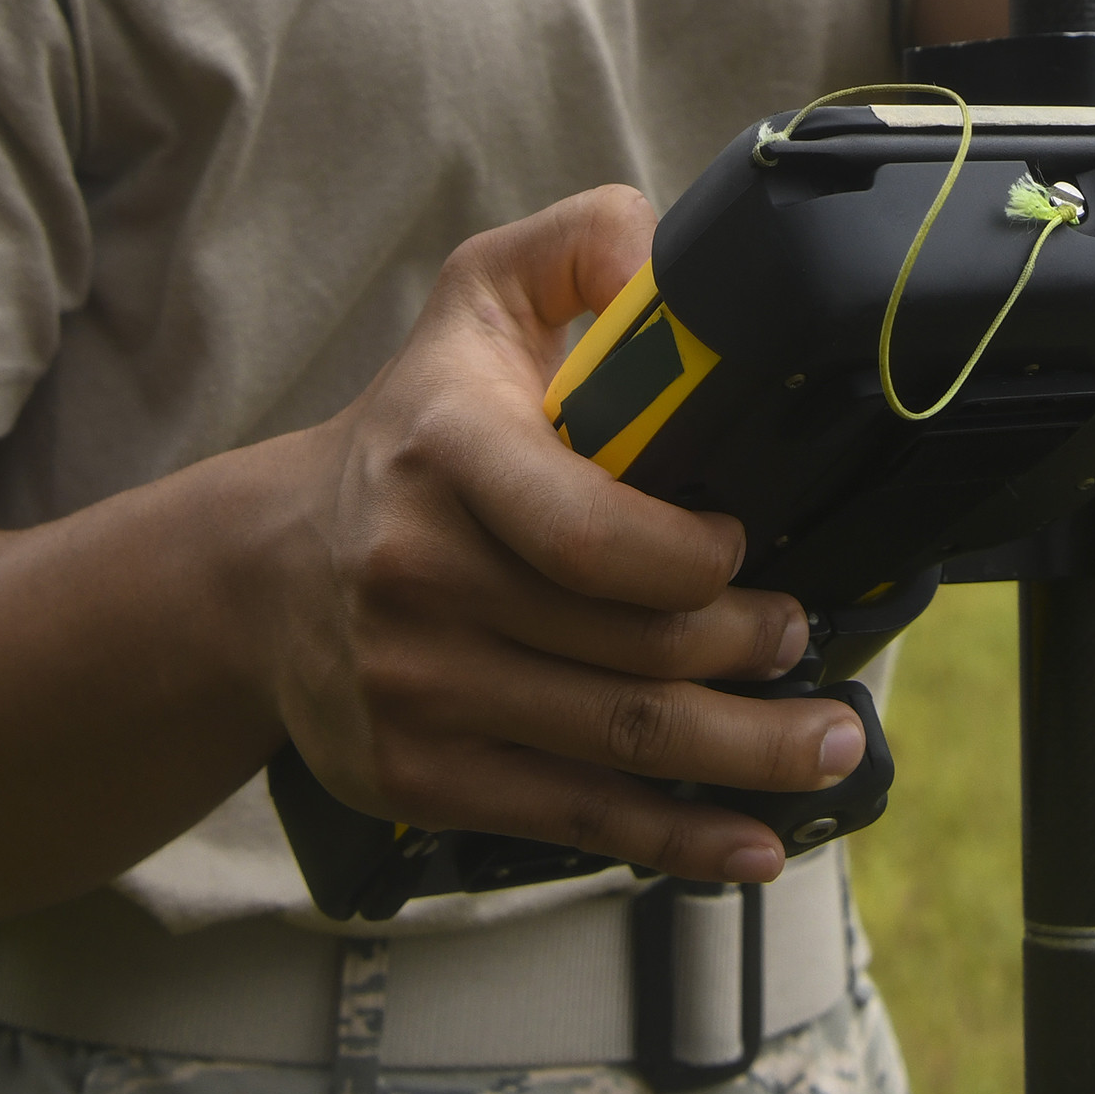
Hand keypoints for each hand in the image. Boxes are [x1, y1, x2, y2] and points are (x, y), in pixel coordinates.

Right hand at [252, 184, 865, 884]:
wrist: (268, 570)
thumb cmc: (413, 428)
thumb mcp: (479, 298)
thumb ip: (583, 248)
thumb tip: (676, 270)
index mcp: (445, 453)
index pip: (586, 531)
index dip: (692, 556)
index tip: (746, 544)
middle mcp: (418, 578)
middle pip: (629, 648)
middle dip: (751, 656)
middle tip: (813, 643)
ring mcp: (413, 689)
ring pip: (619, 743)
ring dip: (747, 754)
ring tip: (827, 742)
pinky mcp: (415, 776)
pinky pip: (572, 818)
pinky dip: (675, 840)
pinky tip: (752, 845)